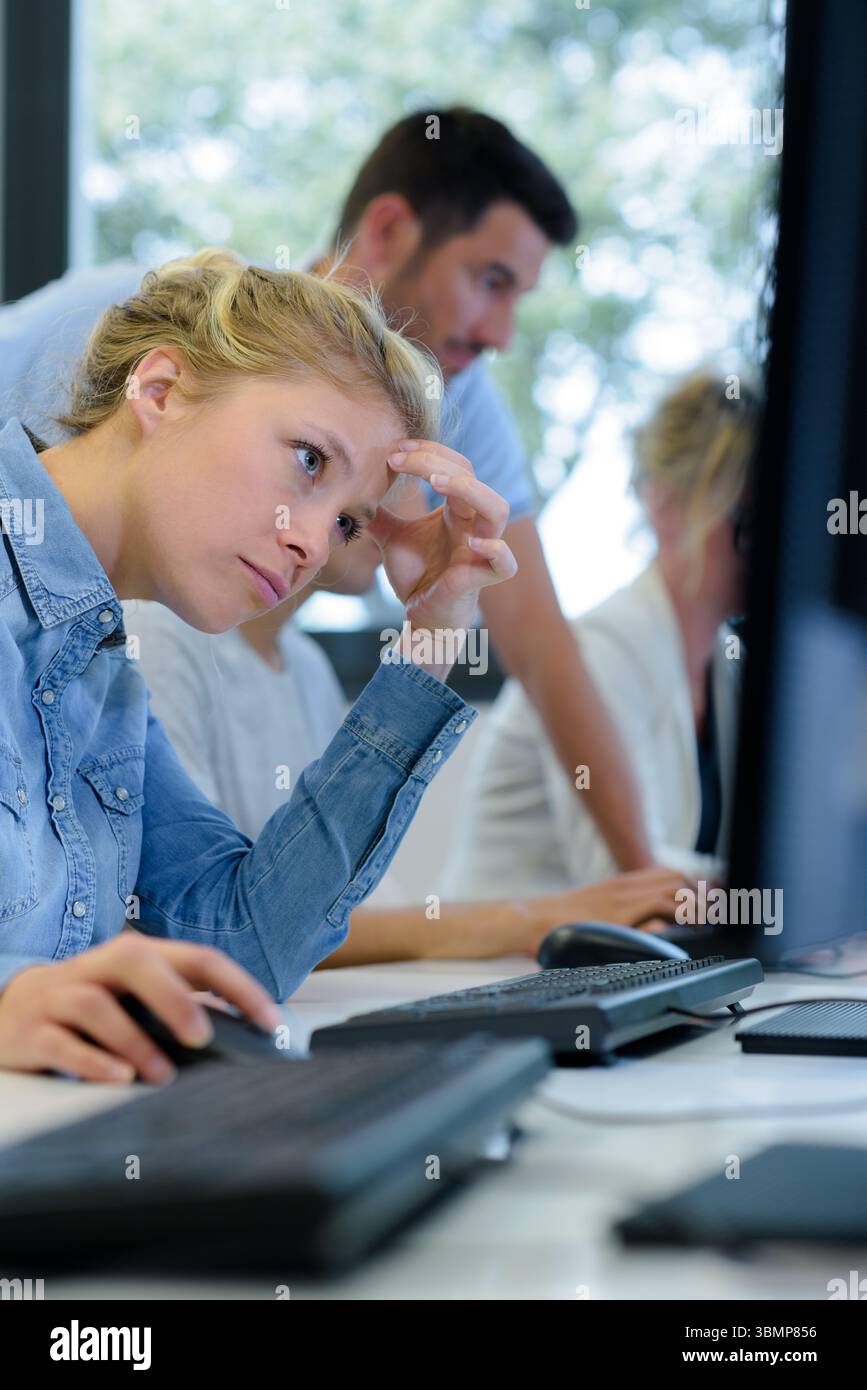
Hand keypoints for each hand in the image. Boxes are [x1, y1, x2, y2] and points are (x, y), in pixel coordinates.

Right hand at [0, 935, 282, 1083]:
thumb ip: (180, 1007)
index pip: (197, 959)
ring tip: (163, 1075)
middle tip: (203, 1038)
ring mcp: (60, 996)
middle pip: (137, 962)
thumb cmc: (90, 1007)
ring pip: (96, 1005)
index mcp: (137, 956)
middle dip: (175, 998)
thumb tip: (244, 1035)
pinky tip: (119, 1078)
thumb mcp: (135, 997)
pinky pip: (61, 1043)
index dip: (238, 987)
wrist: (7, 1010)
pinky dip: (92, 1062)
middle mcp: (98, 968)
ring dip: (135, 1041)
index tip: (270, 1023)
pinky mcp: (31, 1032)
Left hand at [368, 439, 516, 671]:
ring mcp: (481, 551)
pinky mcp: (481, 579)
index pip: (456, 466)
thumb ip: (378, 512)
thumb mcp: (391, 537)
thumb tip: (354, 489)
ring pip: (498, 510)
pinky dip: (494, 550)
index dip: (429, 453)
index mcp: (457, 511)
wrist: (422, 617)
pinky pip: (505, 563)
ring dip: (470, 490)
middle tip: (400, 459)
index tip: (395, 450)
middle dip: (436, 462)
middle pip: (472, 478)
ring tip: (437, 484)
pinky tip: (469, 543)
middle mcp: (474, 525)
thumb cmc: (417, 575)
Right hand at [520, 867, 696, 955]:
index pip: (667, 874)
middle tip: (718, 909)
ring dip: (696, 900)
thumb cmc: (558, 924)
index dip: (694, 884)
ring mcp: (623, 895)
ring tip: (710, 918)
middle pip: (677, 875)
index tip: (712, 898)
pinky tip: (692, 924)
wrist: (530, 919)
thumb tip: (659, 929)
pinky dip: (683, 910)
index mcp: (621, 886)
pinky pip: (662, 902)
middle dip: (702, 891)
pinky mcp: (620, 909)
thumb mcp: (597, 917)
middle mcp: (626, 885)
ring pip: (675, 884)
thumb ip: (624, 919)